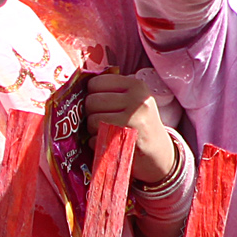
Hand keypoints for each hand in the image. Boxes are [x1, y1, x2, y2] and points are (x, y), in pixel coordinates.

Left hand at [82, 70, 176, 184]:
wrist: (159, 154)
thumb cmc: (139, 124)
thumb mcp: (133, 100)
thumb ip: (111, 91)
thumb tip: (78, 87)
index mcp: (136, 85)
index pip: (96, 82)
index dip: (92, 94)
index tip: (100, 103)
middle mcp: (137, 100)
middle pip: (92, 101)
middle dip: (91, 112)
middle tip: (102, 119)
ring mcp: (133, 119)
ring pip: (92, 119)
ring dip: (92, 129)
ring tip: (106, 130)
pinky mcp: (126, 138)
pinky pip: (95, 137)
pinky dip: (95, 142)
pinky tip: (108, 142)